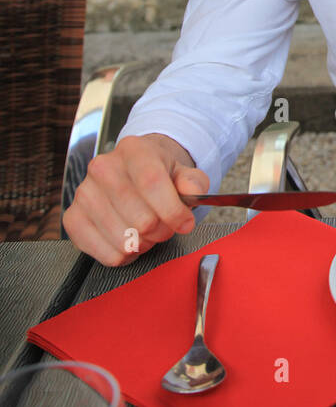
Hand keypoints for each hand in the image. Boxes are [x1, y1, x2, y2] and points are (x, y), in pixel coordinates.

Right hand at [63, 133, 209, 266]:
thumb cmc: (158, 174)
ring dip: (143, 245)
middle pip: (141, 220)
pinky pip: (105, 253)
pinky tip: (128, 240)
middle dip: (161, 231)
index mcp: (133, 151)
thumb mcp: (182, 171)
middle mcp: (103, 168)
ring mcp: (84, 193)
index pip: (152, 184)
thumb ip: (194, 181)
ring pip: (124, 241)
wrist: (132, 170)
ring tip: (145, 231)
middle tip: (164, 226)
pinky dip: (123, 255)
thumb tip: (194, 191)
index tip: (185, 223)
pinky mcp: (72, 218)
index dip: (173, 212)